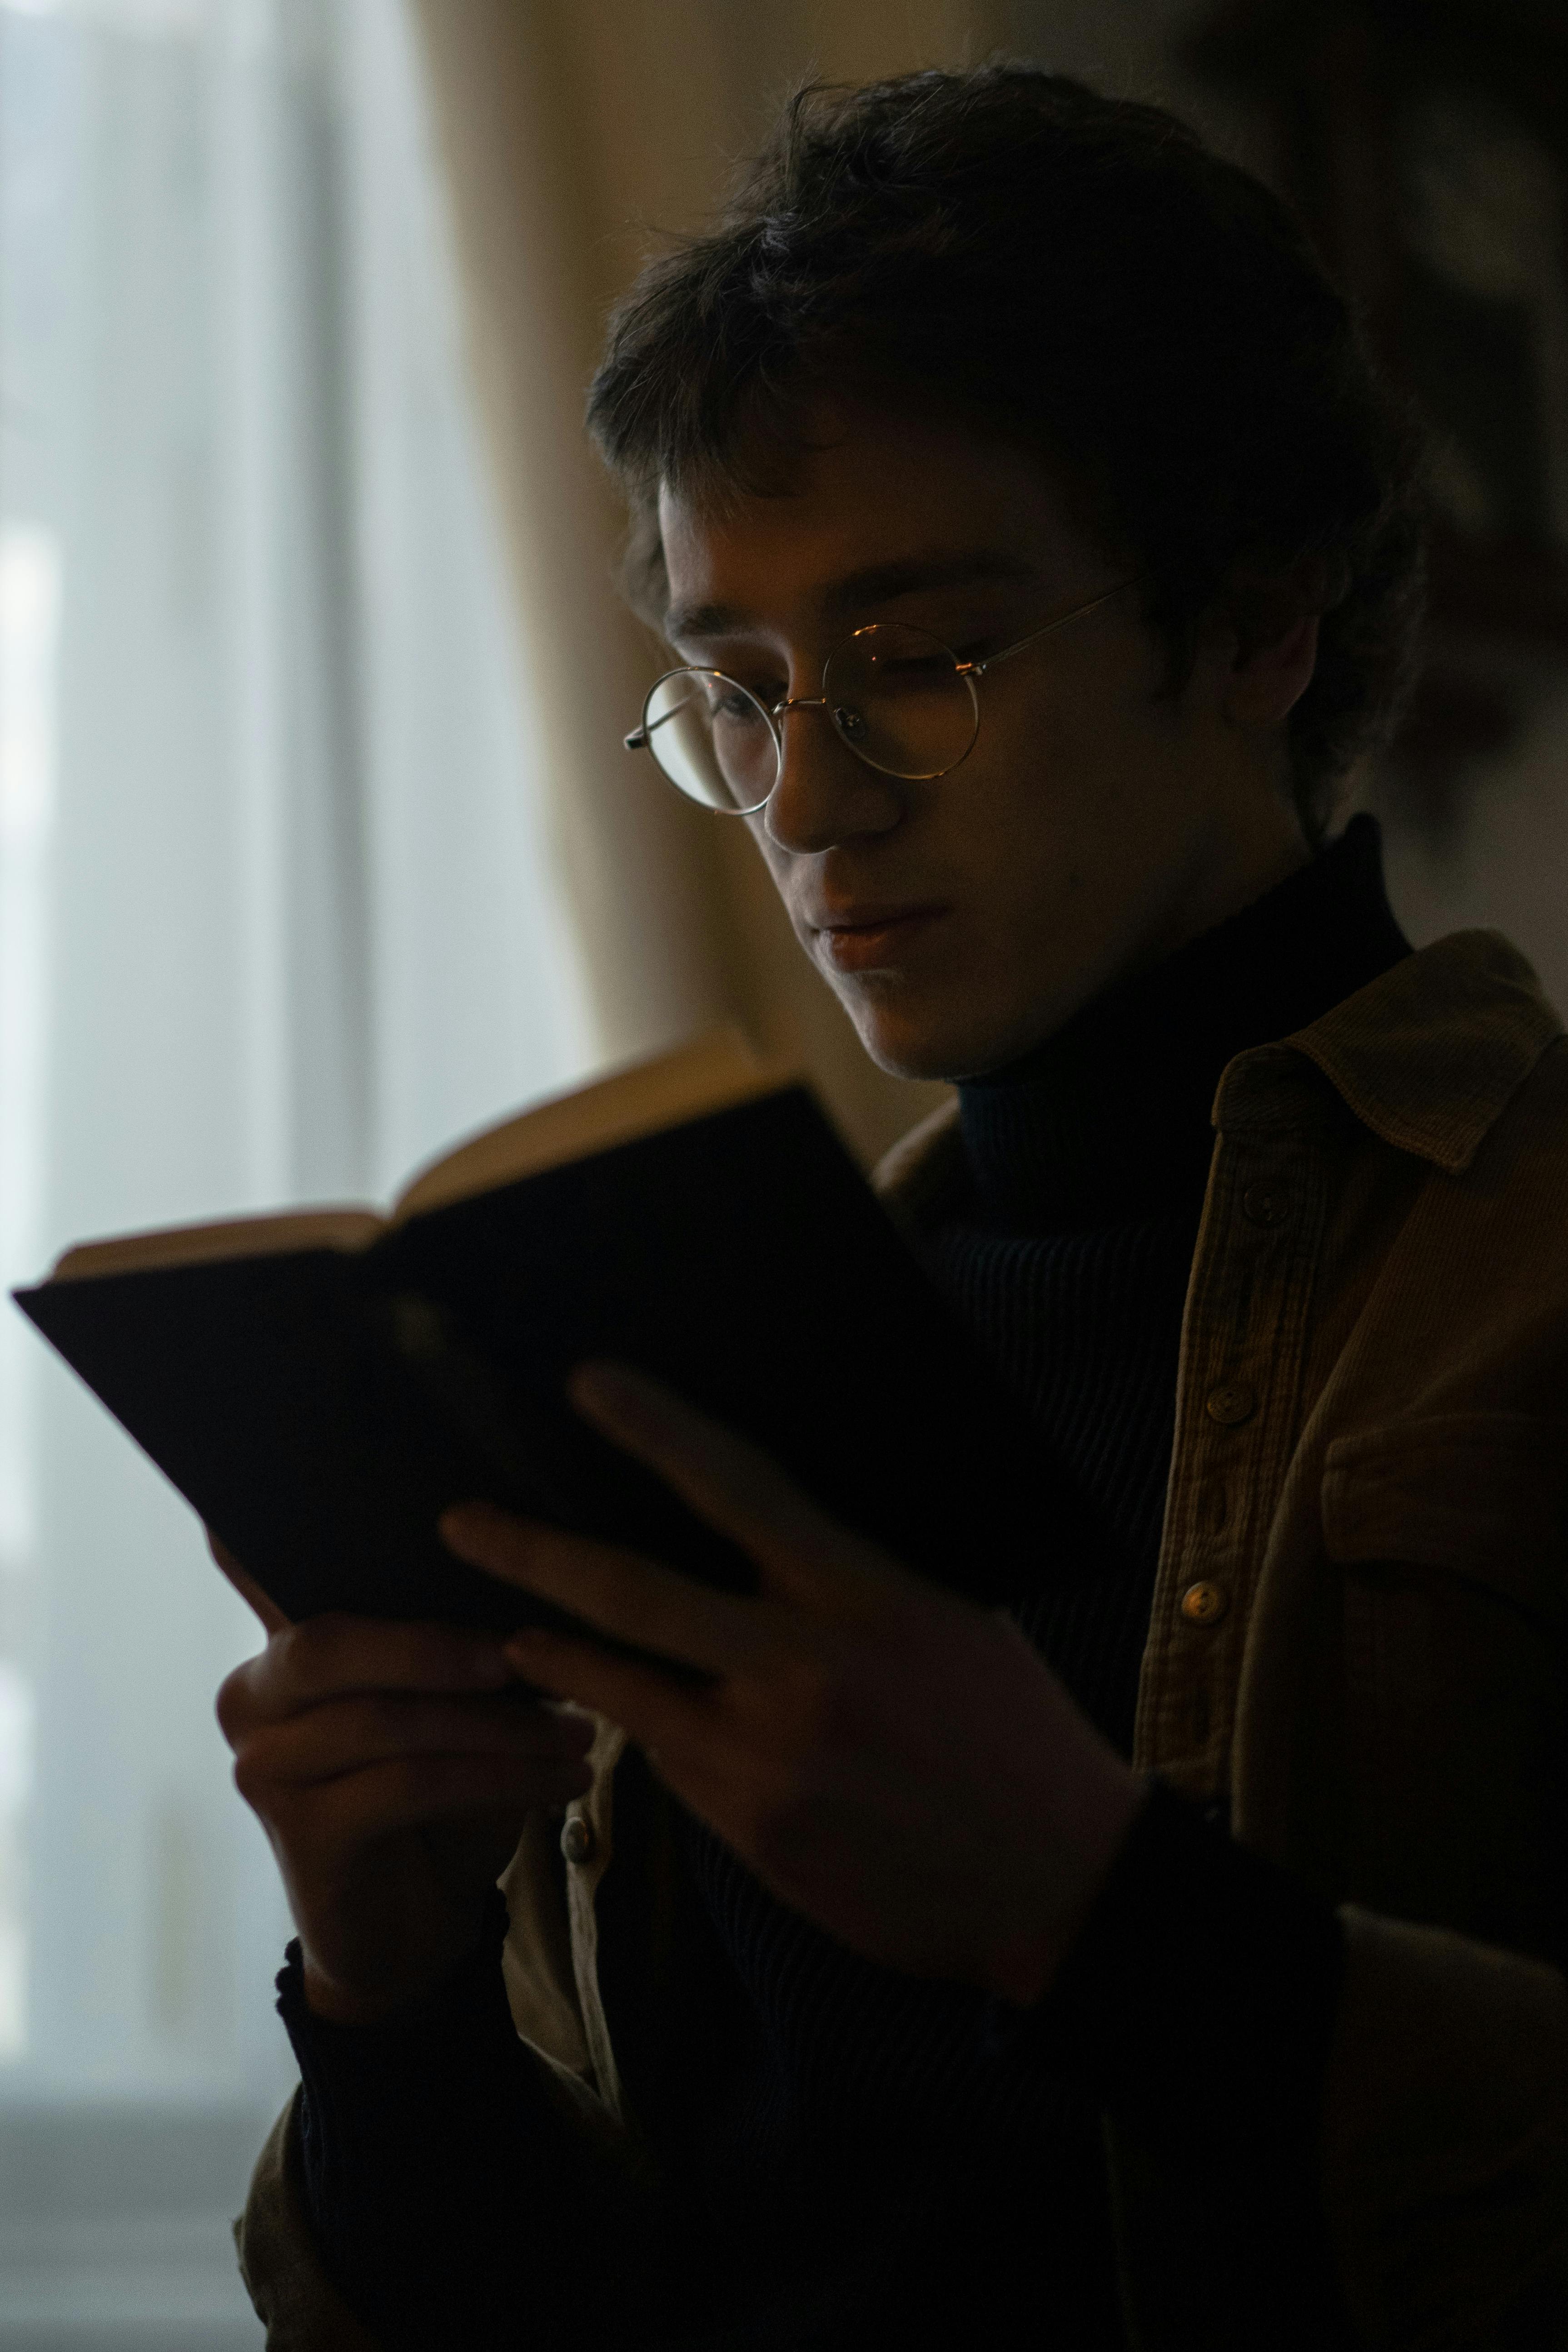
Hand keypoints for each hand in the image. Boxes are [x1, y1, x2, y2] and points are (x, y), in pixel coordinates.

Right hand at [213, 1541, 595, 2024]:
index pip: (272, 1565)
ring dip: (497, 1723)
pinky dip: (498, 1778)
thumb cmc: (439, 1796)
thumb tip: (524, 1558)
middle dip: (438, 1644)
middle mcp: (251, 1698)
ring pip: (385, 1721)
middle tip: (528, 1651)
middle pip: (330, 1644)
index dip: (317, 1531)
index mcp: (279, 1644)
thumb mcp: (445, 1703)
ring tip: (579, 1730)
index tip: (417, 1518)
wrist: (414, 1927)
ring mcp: (264, 1770)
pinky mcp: (301, 1835)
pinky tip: (563, 1782)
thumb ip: (448, 1635)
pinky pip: (408, 1786)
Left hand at [440, 1365, 1146, 2007]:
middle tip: (462, 1523)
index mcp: (864, 1595)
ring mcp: (770, 1758)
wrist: (1060, 1879)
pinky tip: (642, 1725)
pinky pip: (673, 1768)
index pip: (740, 1489)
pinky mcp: (754, 1832)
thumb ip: (848, 1581)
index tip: (585, 1383)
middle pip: (637, 1594)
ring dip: (558, 1657)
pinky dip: (652, 1736)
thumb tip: (757, 1537)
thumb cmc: (1013, 1732)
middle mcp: (804, 1668)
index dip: (657, 1429)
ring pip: (630, 1692)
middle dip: (534, 1555)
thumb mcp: (950, 1619)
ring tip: (514, 1637)